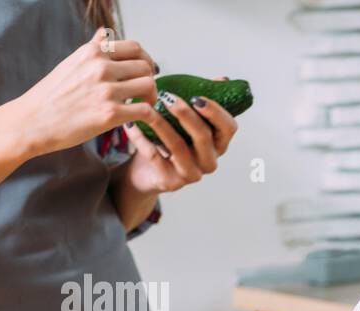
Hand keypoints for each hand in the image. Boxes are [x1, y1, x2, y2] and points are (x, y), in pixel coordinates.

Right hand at [11, 28, 157, 157]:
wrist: (33, 120)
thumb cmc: (51, 94)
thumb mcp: (71, 62)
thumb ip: (92, 49)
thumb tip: (104, 33)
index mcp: (92, 53)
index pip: (135, 48)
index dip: (145, 61)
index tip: (143, 73)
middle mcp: (101, 68)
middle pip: (146, 66)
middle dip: (150, 79)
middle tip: (145, 92)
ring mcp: (106, 91)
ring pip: (149, 85)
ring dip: (151, 97)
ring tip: (142, 105)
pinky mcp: (110, 114)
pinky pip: (145, 111)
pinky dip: (149, 115)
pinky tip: (141, 119)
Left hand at [120, 79, 238, 193]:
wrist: (146, 173)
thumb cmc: (168, 142)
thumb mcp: (185, 122)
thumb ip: (201, 103)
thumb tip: (222, 79)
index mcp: (218, 145)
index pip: (229, 128)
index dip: (216, 112)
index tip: (197, 97)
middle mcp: (209, 161)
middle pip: (203, 137)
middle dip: (185, 114)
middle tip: (166, 96)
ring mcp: (191, 174)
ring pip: (178, 146)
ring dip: (161, 124)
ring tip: (145, 108)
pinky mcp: (171, 182)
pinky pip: (155, 157)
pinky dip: (141, 139)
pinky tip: (131, 125)